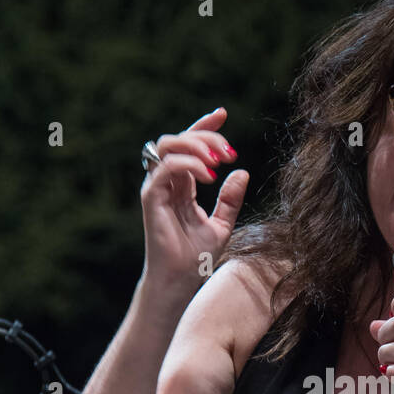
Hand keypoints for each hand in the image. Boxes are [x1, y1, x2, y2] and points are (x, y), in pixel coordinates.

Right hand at [140, 108, 248, 293]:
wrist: (181, 280)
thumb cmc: (197, 257)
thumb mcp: (222, 224)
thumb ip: (230, 199)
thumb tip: (242, 172)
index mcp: (182, 185)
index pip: (189, 145)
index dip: (204, 126)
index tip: (223, 113)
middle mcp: (166, 182)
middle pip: (177, 139)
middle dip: (204, 136)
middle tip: (229, 152)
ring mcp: (156, 188)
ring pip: (167, 146)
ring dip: (195, 145)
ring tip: (218, 162)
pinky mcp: (150, 198)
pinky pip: (165, 168)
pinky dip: (188, 165)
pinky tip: (209, 177)